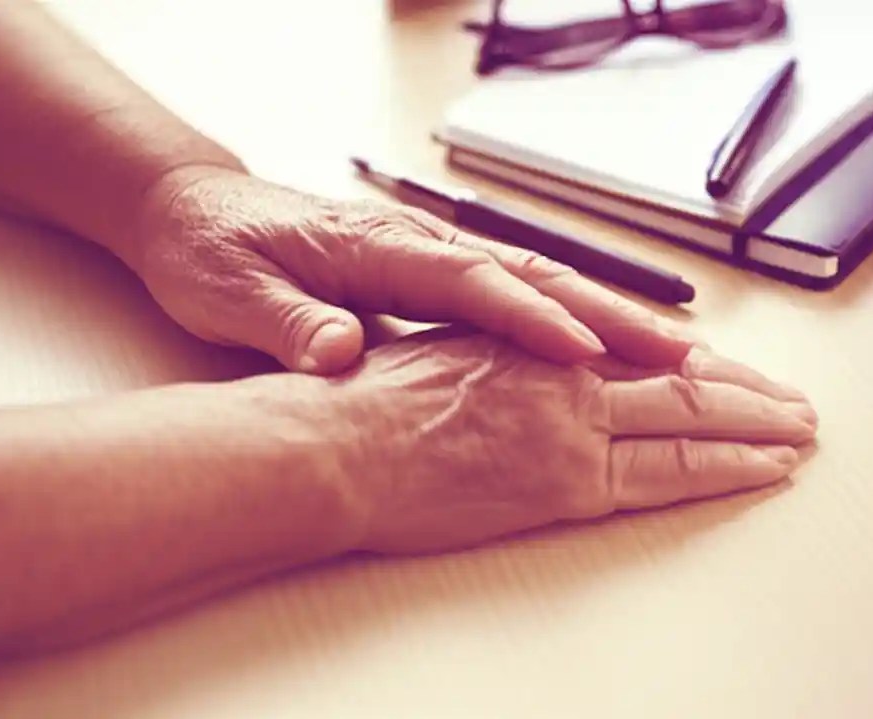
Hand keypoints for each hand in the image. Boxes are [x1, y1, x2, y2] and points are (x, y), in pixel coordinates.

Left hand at [129, 167, 692, 373]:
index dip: (529, 318)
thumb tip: (341, 354)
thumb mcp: (227, 294)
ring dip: (602, 313)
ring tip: (672, 352)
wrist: (193, 211)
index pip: (470, 283)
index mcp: (377, 246)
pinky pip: (513, 292)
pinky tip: (602, 347)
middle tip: (678, 354)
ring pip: (532, 279)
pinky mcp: (427, 270)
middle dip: (605, 313)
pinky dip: (567, 315)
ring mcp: (428, 253)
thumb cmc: (210, 251)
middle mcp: (417, 243)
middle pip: (527, 274)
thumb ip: (286, 323)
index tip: (584, 353)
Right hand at [320, 331, 816, 553]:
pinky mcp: (565, 481)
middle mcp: (566, 376)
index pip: (638, 353)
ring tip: (801, 433)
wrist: (332, 447)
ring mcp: (571, 427)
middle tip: (795, 404)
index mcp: (536, 345)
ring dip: (756, 425)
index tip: (730, 371)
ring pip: (692, 416)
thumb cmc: (368, 409)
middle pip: (682, 379)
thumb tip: (532, 377)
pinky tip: (764, 469)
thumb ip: (503, 370)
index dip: (696, 364)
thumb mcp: (444, 363)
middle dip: (748, 392)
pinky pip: (667, 472)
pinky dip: (725, 467)